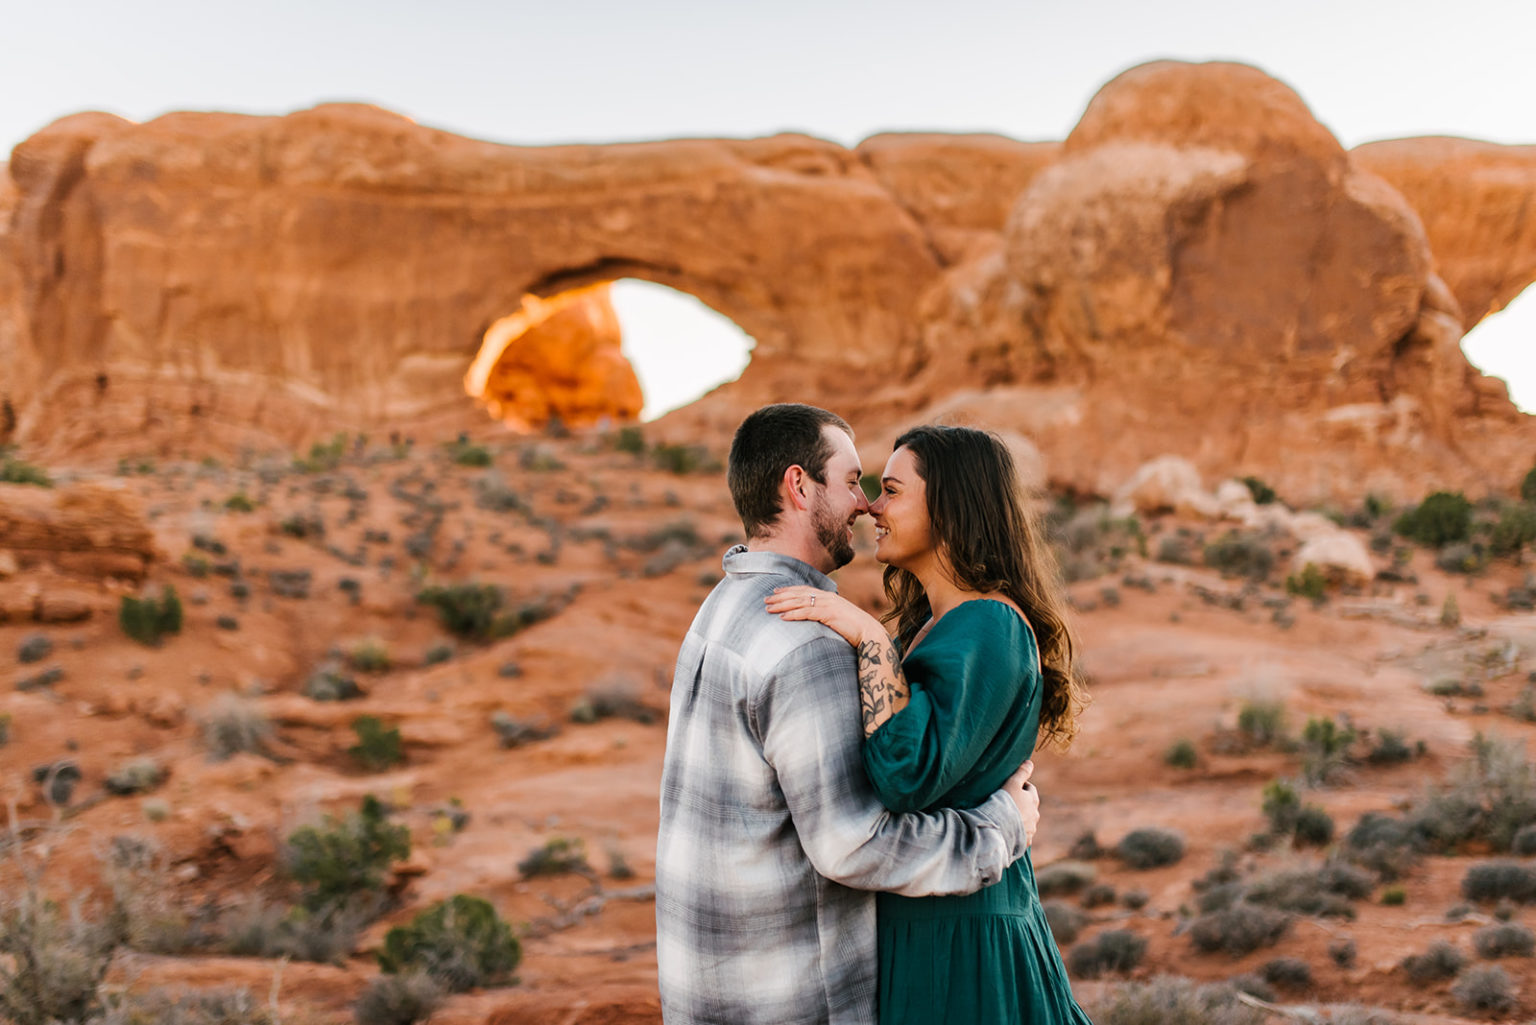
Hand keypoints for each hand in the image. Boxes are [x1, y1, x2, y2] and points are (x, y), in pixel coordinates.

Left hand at [765, 586, 882, 647]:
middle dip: (780, 596)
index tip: (775, 592)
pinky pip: (807, 613)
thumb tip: (815, 621)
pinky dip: (793, 614)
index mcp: (828, 597)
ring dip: (782, 605)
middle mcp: (827, 597)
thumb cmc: (854, 629)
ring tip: (769, 608)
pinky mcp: (829, 615)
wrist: (869, 633)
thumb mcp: (837, 619)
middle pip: (798, 594)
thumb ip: (825, 616)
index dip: (789, 590)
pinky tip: (783, 617)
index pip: (804, 590)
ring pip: (800, 602)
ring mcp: (828, 605)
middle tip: (765, 600)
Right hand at [1005, 760, 1037, 847]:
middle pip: (1029, 806)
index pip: (1030, 789)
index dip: (1021, 786)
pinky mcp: (1025, 841)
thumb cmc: (1006, 803)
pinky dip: (1017, 833)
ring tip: (1005, 818)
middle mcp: (1035, 815)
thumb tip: (1030, 762)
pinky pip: (1022, 835)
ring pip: (1026, 821)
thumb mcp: (1012, 784)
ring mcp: (1031, 829)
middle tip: (1007, 803)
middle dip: (1021, 804)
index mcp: (1033, 800)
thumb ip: (1022, 772)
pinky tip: (1007, 831)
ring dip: (1019, 819)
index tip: (1010, 787)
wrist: (1000, 828)